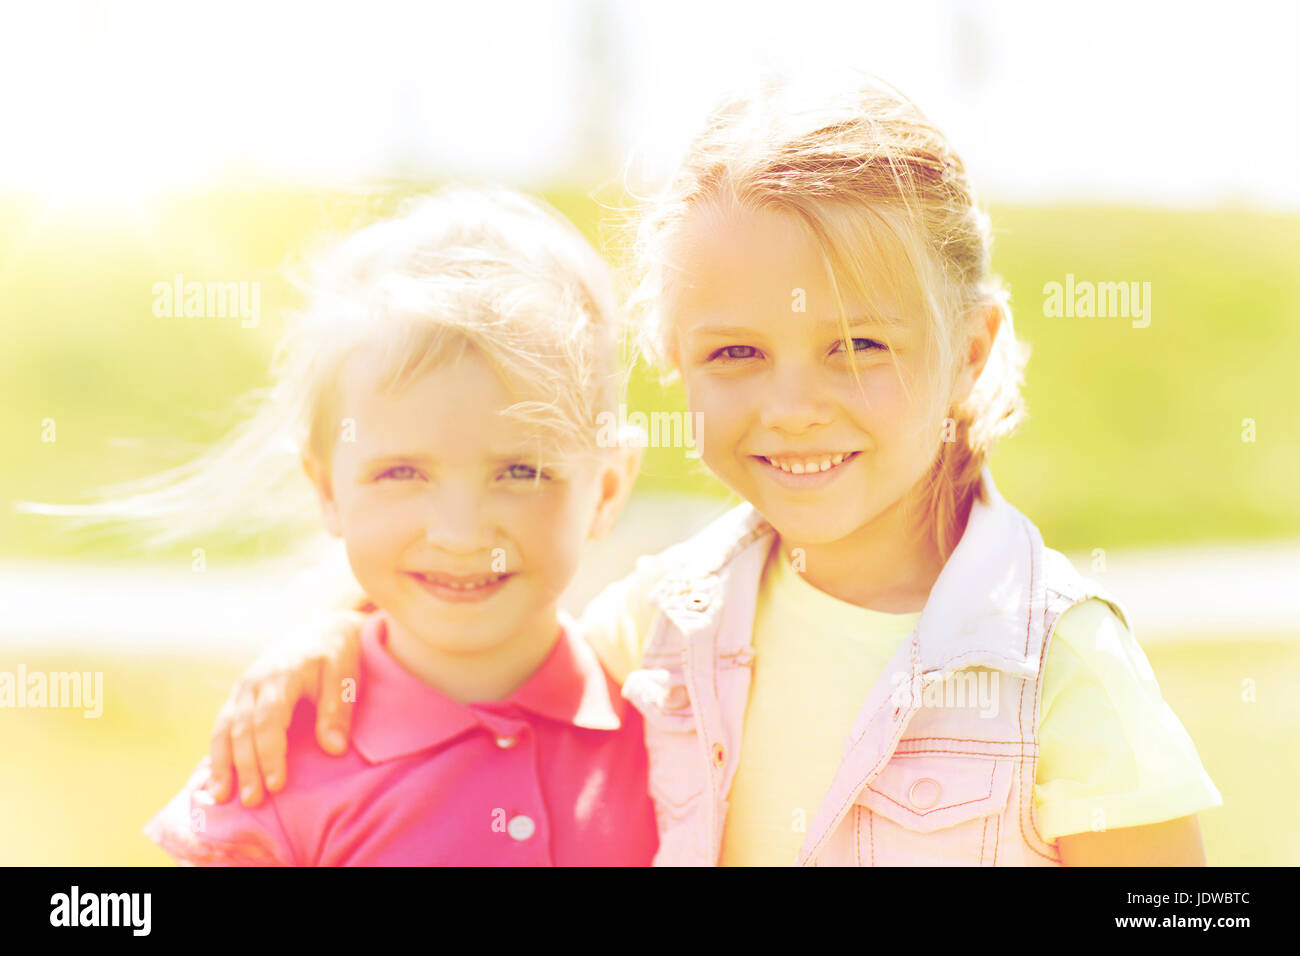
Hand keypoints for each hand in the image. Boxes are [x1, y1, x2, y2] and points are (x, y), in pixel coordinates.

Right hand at [205, 610, 365, 806]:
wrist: (321, 630)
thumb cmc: (336, 655)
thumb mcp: (344, 676)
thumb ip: (338, 711)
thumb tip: (334, 749)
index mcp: (281, 674)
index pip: (269, 719)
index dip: (270, 753)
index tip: (276, 785)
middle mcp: (253, 682)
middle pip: (243, 729)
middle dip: (246, 767)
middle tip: (253, 801)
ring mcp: (241, 689)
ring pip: (223, 729)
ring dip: (222, 764)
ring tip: (222, 797)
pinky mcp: (238, 697)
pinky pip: (221, 726)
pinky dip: (217, 753)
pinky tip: (217, 778)